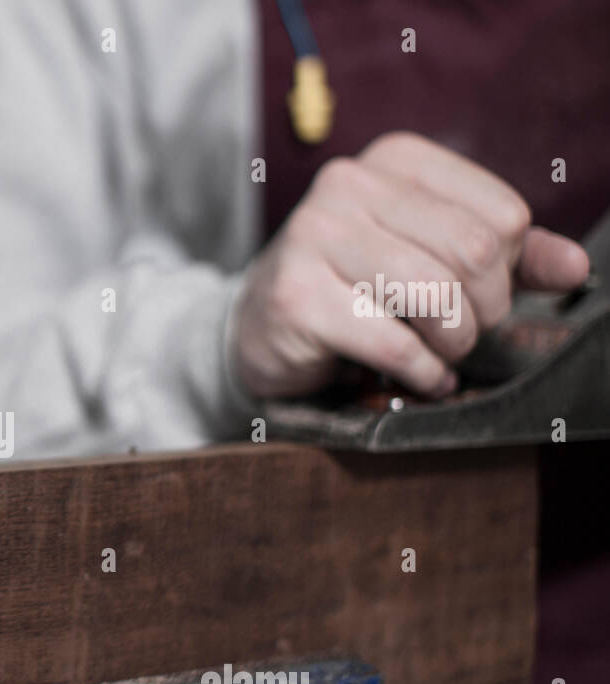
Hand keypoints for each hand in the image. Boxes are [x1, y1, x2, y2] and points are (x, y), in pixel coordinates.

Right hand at [233, 132, 589, 398]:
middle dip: (483, 312)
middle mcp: (348, 186)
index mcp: (391, 160)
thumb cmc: (350, 288)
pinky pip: (394, 342)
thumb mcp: (427, 254)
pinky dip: (422, 372)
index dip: (509, 271)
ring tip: (439, 355)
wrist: (257, 327)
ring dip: (452, 343)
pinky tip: (418, 375)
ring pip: (436, 296)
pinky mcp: (296, 298)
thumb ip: (503, 256)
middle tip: (462, 334)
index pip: (502, 215)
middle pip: (474, 253)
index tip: (479, 295)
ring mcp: (315, 238)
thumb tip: (575, 267)